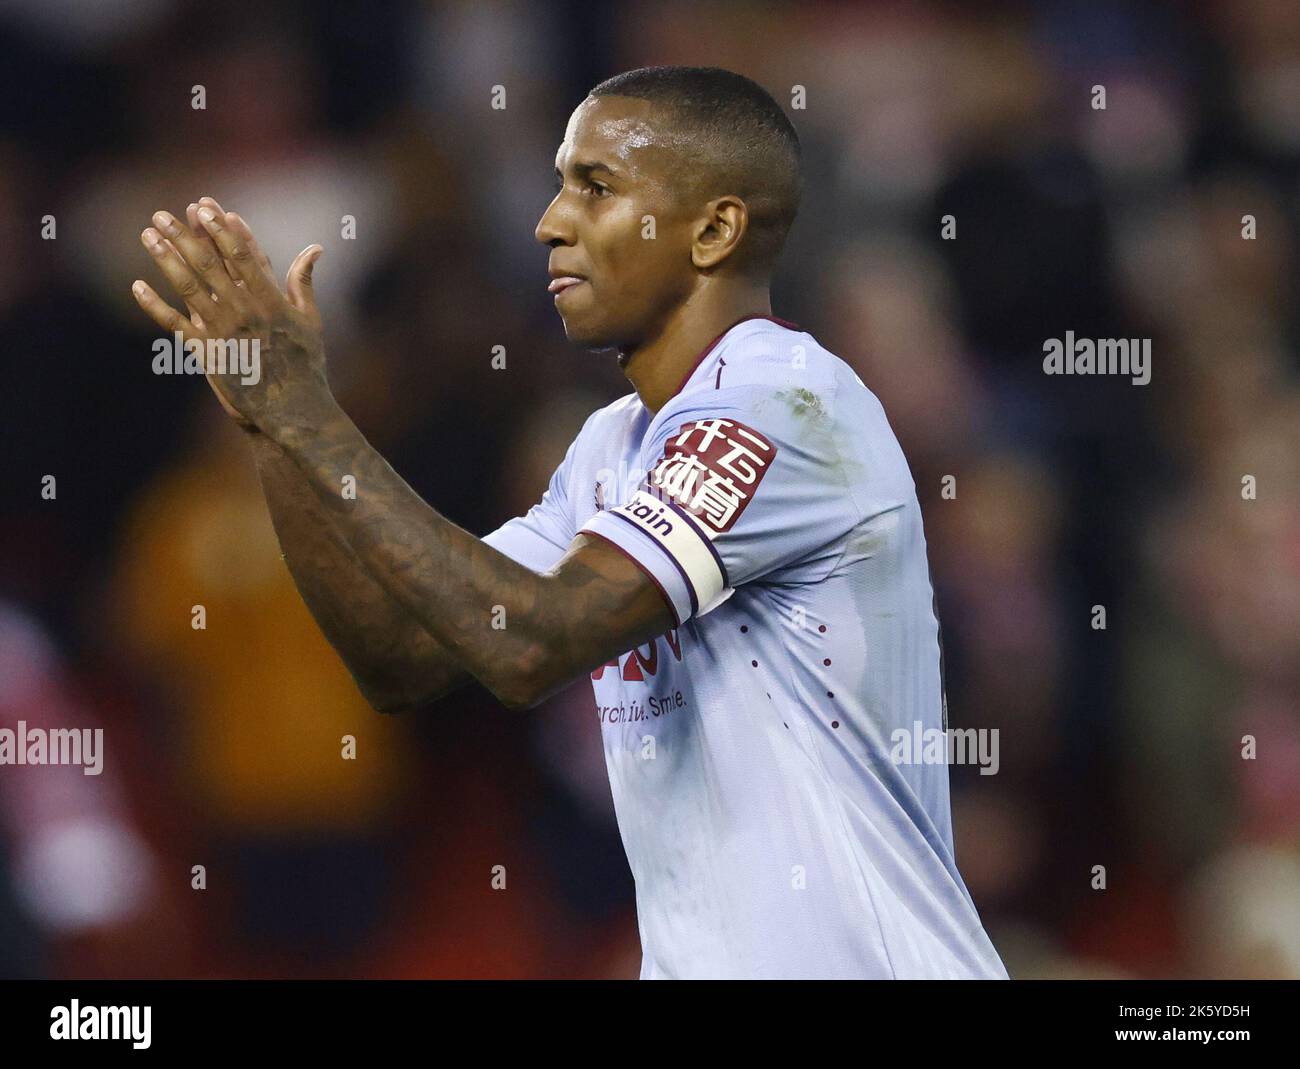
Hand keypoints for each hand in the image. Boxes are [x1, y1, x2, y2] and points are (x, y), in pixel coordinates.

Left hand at [131, 195, 327, 430]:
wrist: (293, 409)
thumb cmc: (306, 365)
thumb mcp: (310, 320)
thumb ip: (304, 282)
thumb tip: (315, 248)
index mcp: (270, 300)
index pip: (243, 255)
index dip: (222, 229)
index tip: (206, 207)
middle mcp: (244, 311)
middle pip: (209, 263)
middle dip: (185, 235)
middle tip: (164, 213)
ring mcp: (223, 331)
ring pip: (188, 286)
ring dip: (165, 258)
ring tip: (148, 235)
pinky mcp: (208, 352)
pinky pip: (175, 324)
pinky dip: (154, 305)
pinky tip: (137, 285)